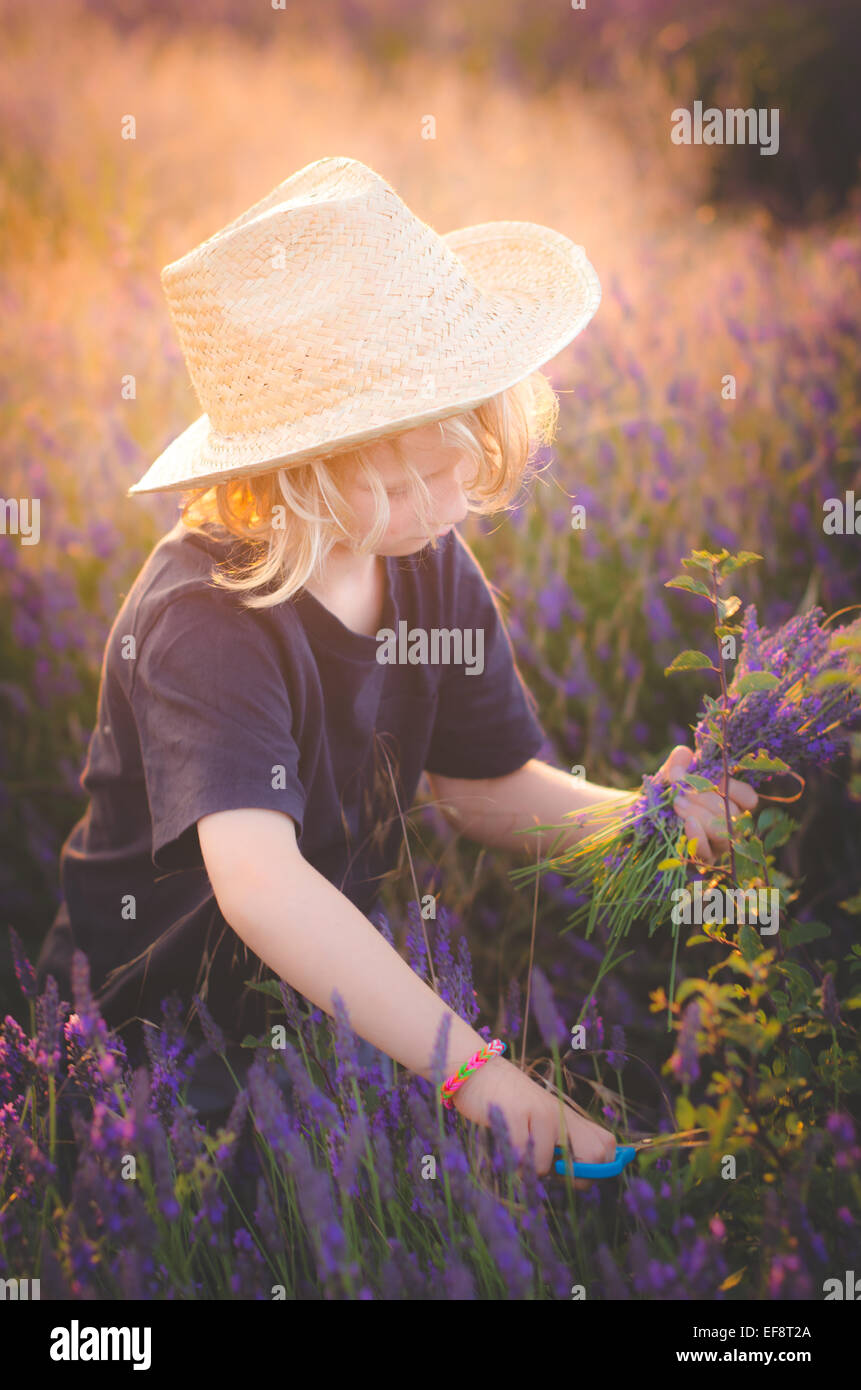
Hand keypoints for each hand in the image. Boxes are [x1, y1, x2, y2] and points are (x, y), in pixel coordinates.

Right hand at [452, 1054, 615, 1189]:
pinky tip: (504, 1142)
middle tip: (549, 1170)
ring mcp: (541, 1111)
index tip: (574, 1174)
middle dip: (574, 1177)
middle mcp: (562, 1113)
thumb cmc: (510, 1108)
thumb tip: (582, 1180)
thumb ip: (564, 1145)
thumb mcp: (543, 1123)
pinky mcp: (517, 1113)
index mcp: (570, 1117)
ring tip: (517, 1149)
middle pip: (596, 1156)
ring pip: (547, 1166)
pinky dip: (511, 1161)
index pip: (607, 1146)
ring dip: (528, 1170)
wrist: (478, 1072)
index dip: (597, 1169)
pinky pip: (521, 1157)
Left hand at [656, 745, 757, 864]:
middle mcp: (727, 826)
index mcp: (727, 803)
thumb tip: (685, 754)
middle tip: (682, 792)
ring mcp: (715, 846)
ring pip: (723, 834)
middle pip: (734, 815)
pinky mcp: (700, 861)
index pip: (748, 799)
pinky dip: (698, 836)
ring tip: (678, 804)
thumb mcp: (670, 776)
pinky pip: (707, 853)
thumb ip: (679, 762)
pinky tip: (688, 822)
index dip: (736, 789)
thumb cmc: (664, 795)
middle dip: (707, 800)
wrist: (640, 819)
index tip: (716, 779)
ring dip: (701, 815)